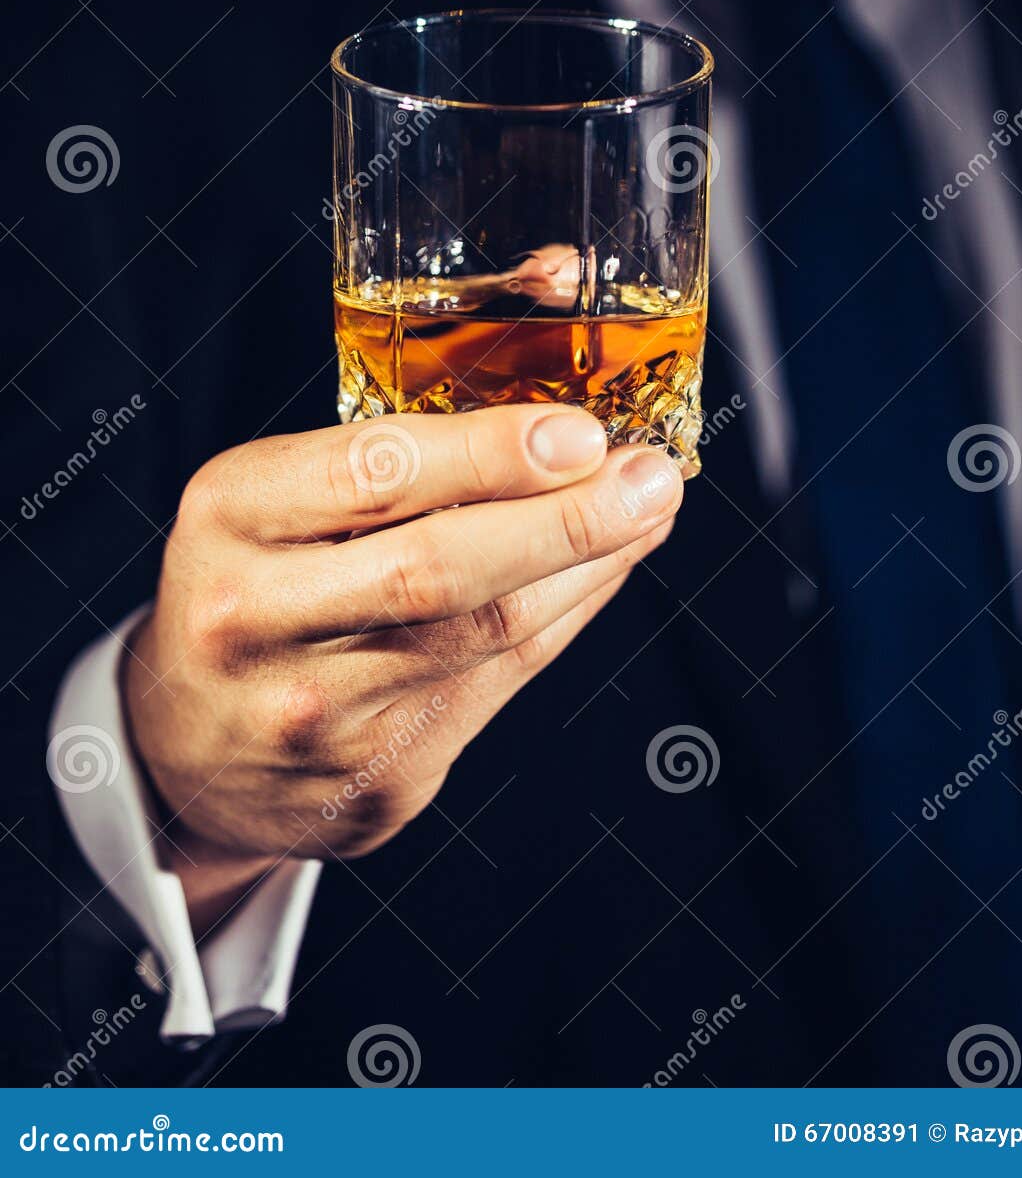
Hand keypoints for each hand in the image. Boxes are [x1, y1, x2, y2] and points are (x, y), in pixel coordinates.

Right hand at [124, 407, 682, 925]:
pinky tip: (608, 570)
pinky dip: (567, 617)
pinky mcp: (374, 780)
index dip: (490, 453)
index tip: (581, 431)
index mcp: (229, 518)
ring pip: (483, 633)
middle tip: (649, 476)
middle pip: (437, 570)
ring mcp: (316, 714)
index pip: (371, 474)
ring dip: (588, 565)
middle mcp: (259, 620)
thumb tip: (550, 424)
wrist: (189, 751)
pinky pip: (498, 685)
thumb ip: (382, 461)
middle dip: (565, 519)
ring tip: (649, 511)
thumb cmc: (251, 587)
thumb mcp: (269, 499)